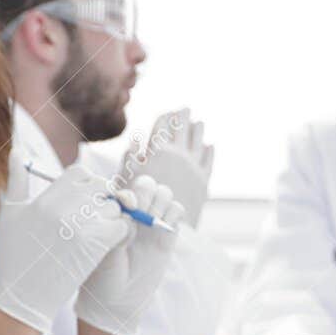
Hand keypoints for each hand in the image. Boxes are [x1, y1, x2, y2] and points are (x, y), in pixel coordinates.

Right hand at [0, 152, 129, 334]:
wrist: (21, 297)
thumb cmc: (13, 255)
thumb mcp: (10, 214)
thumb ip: (17, 180)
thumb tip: (17, 151)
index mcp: (44, 199)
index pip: (80, 173)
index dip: (84, 182)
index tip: (79, 198)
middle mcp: (64, 210)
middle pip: (100, 187)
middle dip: (100, 198)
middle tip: (91, 215)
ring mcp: (82, 229)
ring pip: (114, 207)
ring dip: (110, 216)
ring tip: (95, 231)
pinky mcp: (96, 248)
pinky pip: (121, 227)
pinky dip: (119, 232)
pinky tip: (105, 242)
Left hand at [73, 173, 182, 334]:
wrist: (117, 301)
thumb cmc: (102, 276)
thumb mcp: (103, 253)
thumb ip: (116, 231)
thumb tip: (128, 210)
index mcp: (111, 213)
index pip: (123, 187)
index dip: (128, 191)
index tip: (127, 205)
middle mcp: (131, 214)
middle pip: (147, 183)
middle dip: (146, 192)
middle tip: (141, 213)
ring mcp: (150, 222)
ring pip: (164, 193)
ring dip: (160, 202)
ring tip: (151, 224)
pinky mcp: (167, 234)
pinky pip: (177, 210)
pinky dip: (173, 213)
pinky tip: (163, 230)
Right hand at [128, 108, 212, 226]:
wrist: (159, 225)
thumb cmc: (136, 202)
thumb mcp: (126, 177)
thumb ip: (132, 157)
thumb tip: (138, 139)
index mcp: (158, 151)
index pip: (163, 126)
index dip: (166, 116)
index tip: (169, 111)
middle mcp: (177, 155)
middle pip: (183, 128)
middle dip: (184, 116)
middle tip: (186, 108)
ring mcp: (193, 166)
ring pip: (198, 141)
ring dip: (198, 129)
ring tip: (199, 123)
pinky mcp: (203, 180)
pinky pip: (208, 160)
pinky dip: (209, 151)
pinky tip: (209, 146)